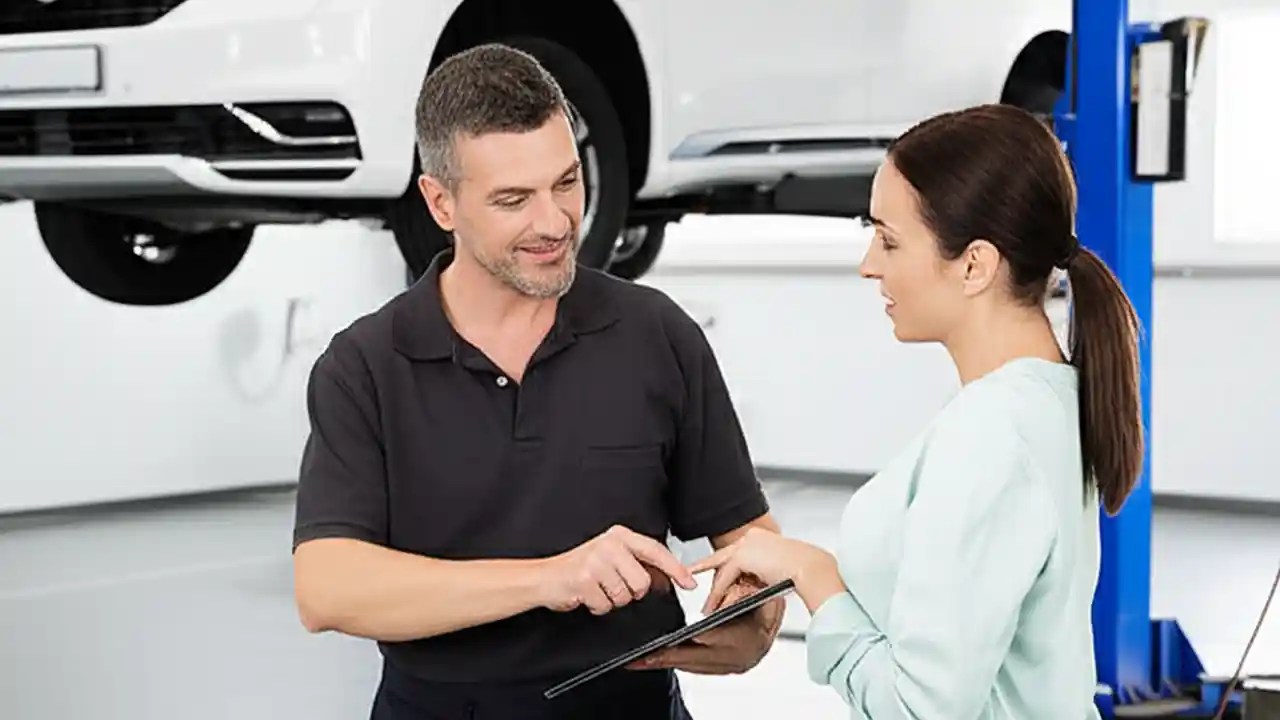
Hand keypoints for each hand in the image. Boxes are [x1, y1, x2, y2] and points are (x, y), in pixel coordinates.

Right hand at [539, 525, 696, 615]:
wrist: (544, 578)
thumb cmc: (580, 569)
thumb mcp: (613, 560)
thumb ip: (640, 566)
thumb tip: (669, 580)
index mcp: (620, 536)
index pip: (656, 551)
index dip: (676, 569)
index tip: (689, 583)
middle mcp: (609, 545)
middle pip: (642, 583)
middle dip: (630, 592)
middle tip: (611, 585)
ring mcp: (596, 561)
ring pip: (625, 597)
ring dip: (612, 601)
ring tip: (597, 589)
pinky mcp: (584, 580)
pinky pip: (606, 606)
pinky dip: (597, 607)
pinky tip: (587, 596)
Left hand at [626, 575, 784, 674]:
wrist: (791, 599)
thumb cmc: (769, 589)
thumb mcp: (759, 590)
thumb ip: (743, 596)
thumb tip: (727, 599)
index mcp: (749, 638)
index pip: (715, 642)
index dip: (691, 643)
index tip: (666, 646)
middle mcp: (742, 655)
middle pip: (698, 660)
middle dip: (667, 659)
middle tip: (641, 660)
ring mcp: (735, 664)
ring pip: (696, 667)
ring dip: (669, 663)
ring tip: (642, 661)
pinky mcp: (729, 667)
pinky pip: (700, 668)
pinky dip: (680, 663)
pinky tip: (661, 660)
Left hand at [690, 527, 835, 614]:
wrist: (811, 568)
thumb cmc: (805, 570)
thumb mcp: (780, 569)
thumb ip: (764, 572)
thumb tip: (757, 582)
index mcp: (762, 537)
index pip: (737, 550)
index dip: (726, 563)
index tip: (716, 571)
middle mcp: (752, 537)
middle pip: (724, 554)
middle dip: (706, 566)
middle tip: (692, 573)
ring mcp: (746, 544)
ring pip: (722, 567)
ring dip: (715, 589)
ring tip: (707, 605)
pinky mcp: (743, 556)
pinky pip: (725, 577)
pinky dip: (719, 592)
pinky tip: (715, 604)